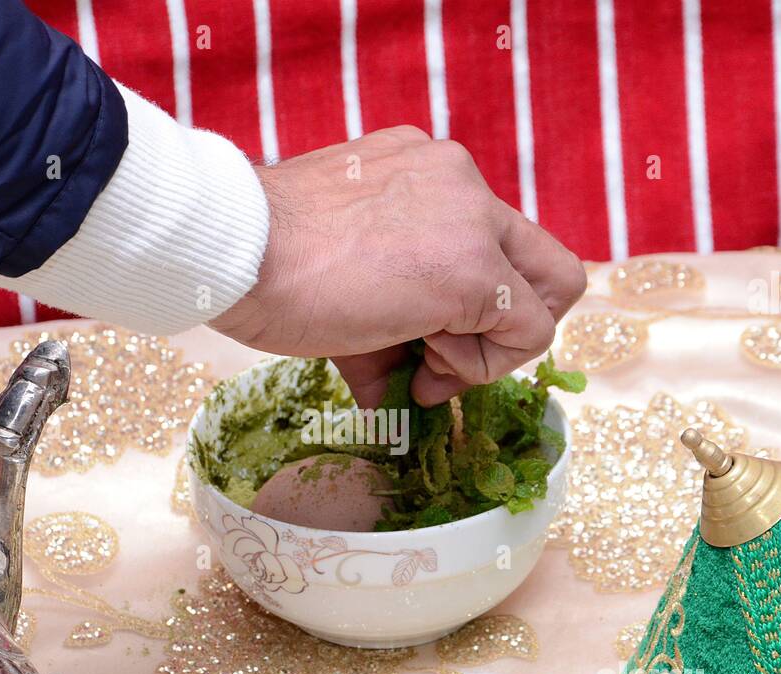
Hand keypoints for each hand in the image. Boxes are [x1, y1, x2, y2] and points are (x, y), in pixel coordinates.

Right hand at [210, 126, 585, 405]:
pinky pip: (527, 330)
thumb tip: (396, 394)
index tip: (420, 340)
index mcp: (427, 173)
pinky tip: (424, 367)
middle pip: (543, 262)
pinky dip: (485, 367)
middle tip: (450, 358)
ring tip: (420, 364)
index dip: (472, 306)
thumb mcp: (343, 284)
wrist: (236, 253)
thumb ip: (388, 329)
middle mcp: (462, 182)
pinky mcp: (475, 265)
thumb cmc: (267, 266)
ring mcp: (474, 218)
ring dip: (487, 350)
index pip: (493, 241)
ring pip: (544, 298)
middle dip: (509, 326)